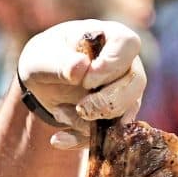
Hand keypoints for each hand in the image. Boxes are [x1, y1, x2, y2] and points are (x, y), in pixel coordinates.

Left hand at [18, 19, 145, 149]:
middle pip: (136, 82)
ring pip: (128, 110)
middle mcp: (125, 64)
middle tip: (80, 107)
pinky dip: (82, 139)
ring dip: (91, 120)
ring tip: (59, 112)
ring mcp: (124, 91)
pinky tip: (58, 139)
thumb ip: (58, 62)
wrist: (41, 81)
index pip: (128, 44)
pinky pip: (109, 134)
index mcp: (109, 37)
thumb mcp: (41, 58)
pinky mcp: (115, 115)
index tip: (86, 79)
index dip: (111, 65)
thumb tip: (80, 69)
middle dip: (107, 101)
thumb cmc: (46, 58)